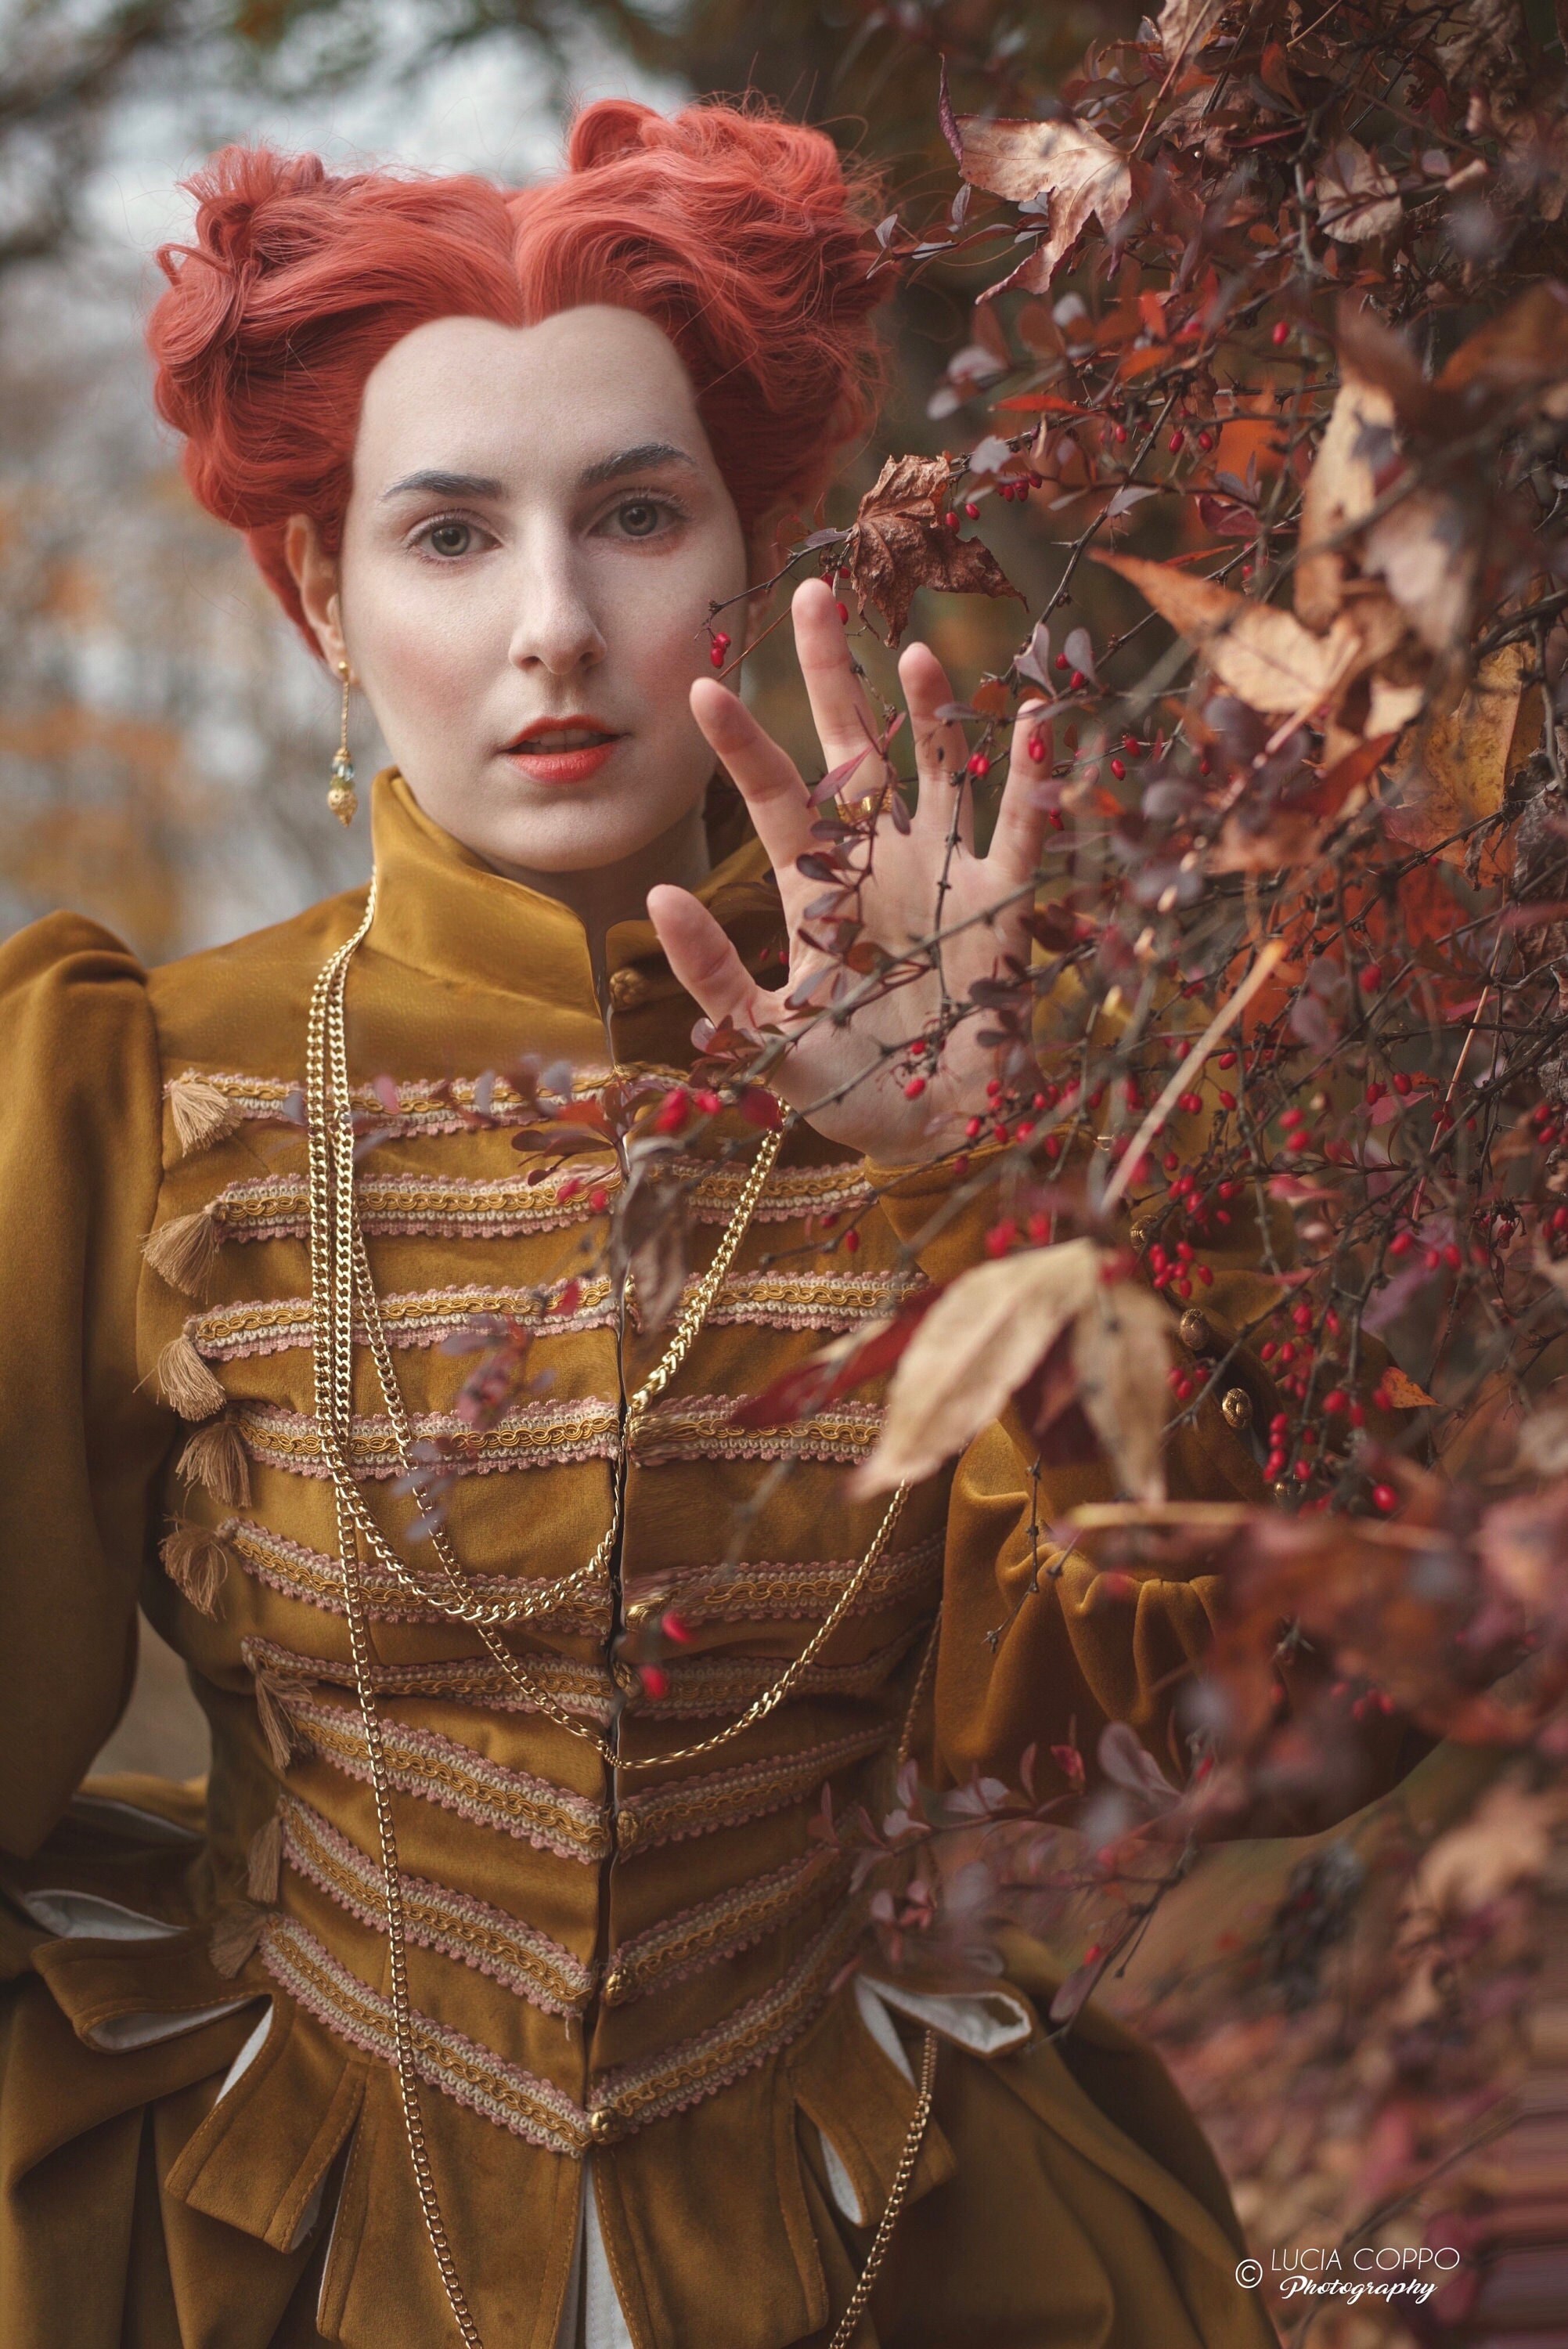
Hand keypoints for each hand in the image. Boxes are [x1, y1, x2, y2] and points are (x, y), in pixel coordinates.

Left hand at [646, 579, 1050, 1165]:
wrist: (928, 1133)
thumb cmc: (845, 1086)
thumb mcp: (764, 1039)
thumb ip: (714, 972)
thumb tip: (661, 892)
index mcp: (817, 884)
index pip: (773, 796)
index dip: (741, 743)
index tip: (700, 687)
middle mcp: (880, 859)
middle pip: (851, 747)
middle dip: (831, 675)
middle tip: (811, 593)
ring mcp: (945, 873)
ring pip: (935, 768)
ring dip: (928, 711)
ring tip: (909, 650)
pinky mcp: (1004, 903)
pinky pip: (1020, 829)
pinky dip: (1033, 780)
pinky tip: (1039, 721)